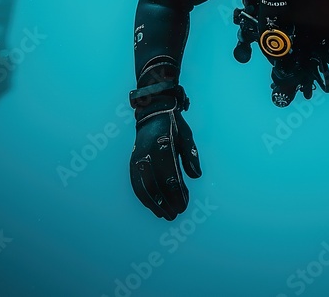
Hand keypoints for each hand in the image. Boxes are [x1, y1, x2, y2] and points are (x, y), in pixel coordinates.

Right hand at [129, 90, 201, 220]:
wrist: (153, 112)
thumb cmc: (174, 126)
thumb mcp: (187, 137)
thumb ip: (191, 157)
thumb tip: (196, 176)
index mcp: (164, 146)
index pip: (170, 176)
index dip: (176, 194)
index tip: (184, 206)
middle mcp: (148, 153)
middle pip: (157, 185)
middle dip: (166, 202)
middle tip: (176, 214)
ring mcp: (138, 158)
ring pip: (144, 187)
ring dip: (154, 204)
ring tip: (165, 215)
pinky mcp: (133, 161)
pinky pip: (136, 183)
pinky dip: (143, 197)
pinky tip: (152, 206)